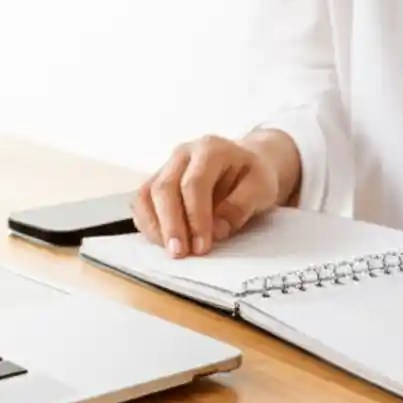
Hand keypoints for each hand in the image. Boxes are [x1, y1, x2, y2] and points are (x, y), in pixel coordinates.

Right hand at [132, 131, 297, 257]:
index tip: (202, 246)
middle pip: (164, 189)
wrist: (244, 164)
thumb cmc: (252, 176)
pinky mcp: (156, 182)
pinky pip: (140, 203)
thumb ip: (241, 206)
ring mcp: (165, 167)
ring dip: (155, 227)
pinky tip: (163, 242)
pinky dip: (147, 225)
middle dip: (171, 225)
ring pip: (145, 195)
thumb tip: (216, 230)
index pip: (194, 184)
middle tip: (180, 253)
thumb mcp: (262, 187)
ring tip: (171, 251)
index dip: (195, 218)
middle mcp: (182, 154)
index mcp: (210, 149)